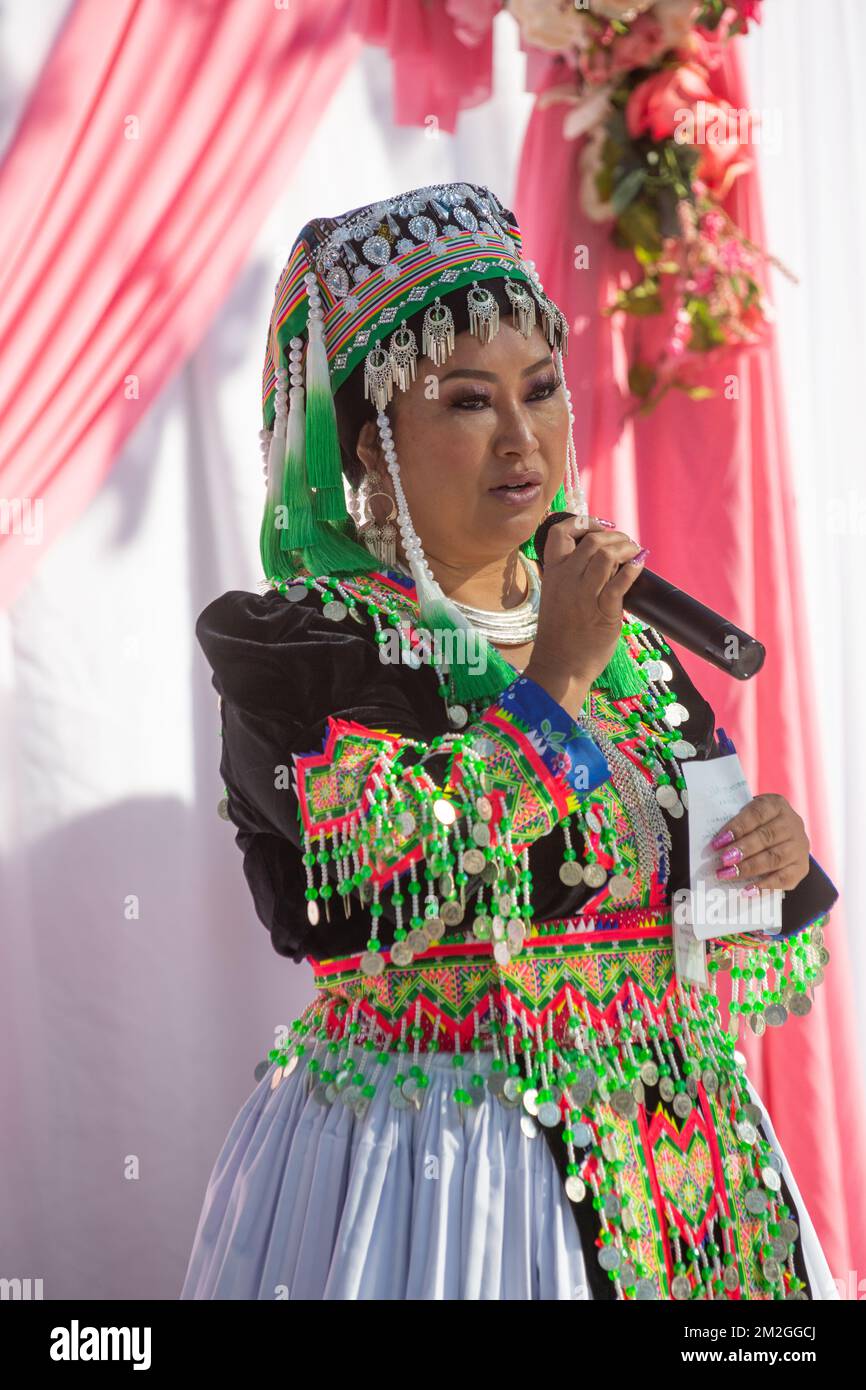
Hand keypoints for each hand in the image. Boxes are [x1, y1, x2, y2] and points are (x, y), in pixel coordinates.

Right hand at [526, 516, 647, 713]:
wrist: (560, 666)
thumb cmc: (560, 634)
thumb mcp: (557, 597)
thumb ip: (572, 576)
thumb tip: (602, 557)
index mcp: (552, 574)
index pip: (560, 533)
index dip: (583, 522)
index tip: (599, 526)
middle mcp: (566, 580)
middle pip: (592, 541)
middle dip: (614, 536)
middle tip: (626, 543)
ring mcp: (583, 596)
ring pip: (606, 556)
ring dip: (626, 548)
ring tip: (634, 552)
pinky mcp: (603, 612)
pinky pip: (621, 582)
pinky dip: (634, 569)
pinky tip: (640, 564)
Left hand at [711, 793, 809, 892]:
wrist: (783, 834)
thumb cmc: (757, 824)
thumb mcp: (748, 815)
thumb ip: (735, 824)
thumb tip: (716, 843)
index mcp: (776, 805)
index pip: (756, 814)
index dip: (737, 828)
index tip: (718, 841)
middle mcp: (792, 824)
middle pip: (766, 837)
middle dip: (742, 850)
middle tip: (723, 860)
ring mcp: (800, 846)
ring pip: (775, 858)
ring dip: (749, 868)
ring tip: (728, 874)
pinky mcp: (802, 867)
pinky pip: (785, 879)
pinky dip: (765, 886)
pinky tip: (747, 890)